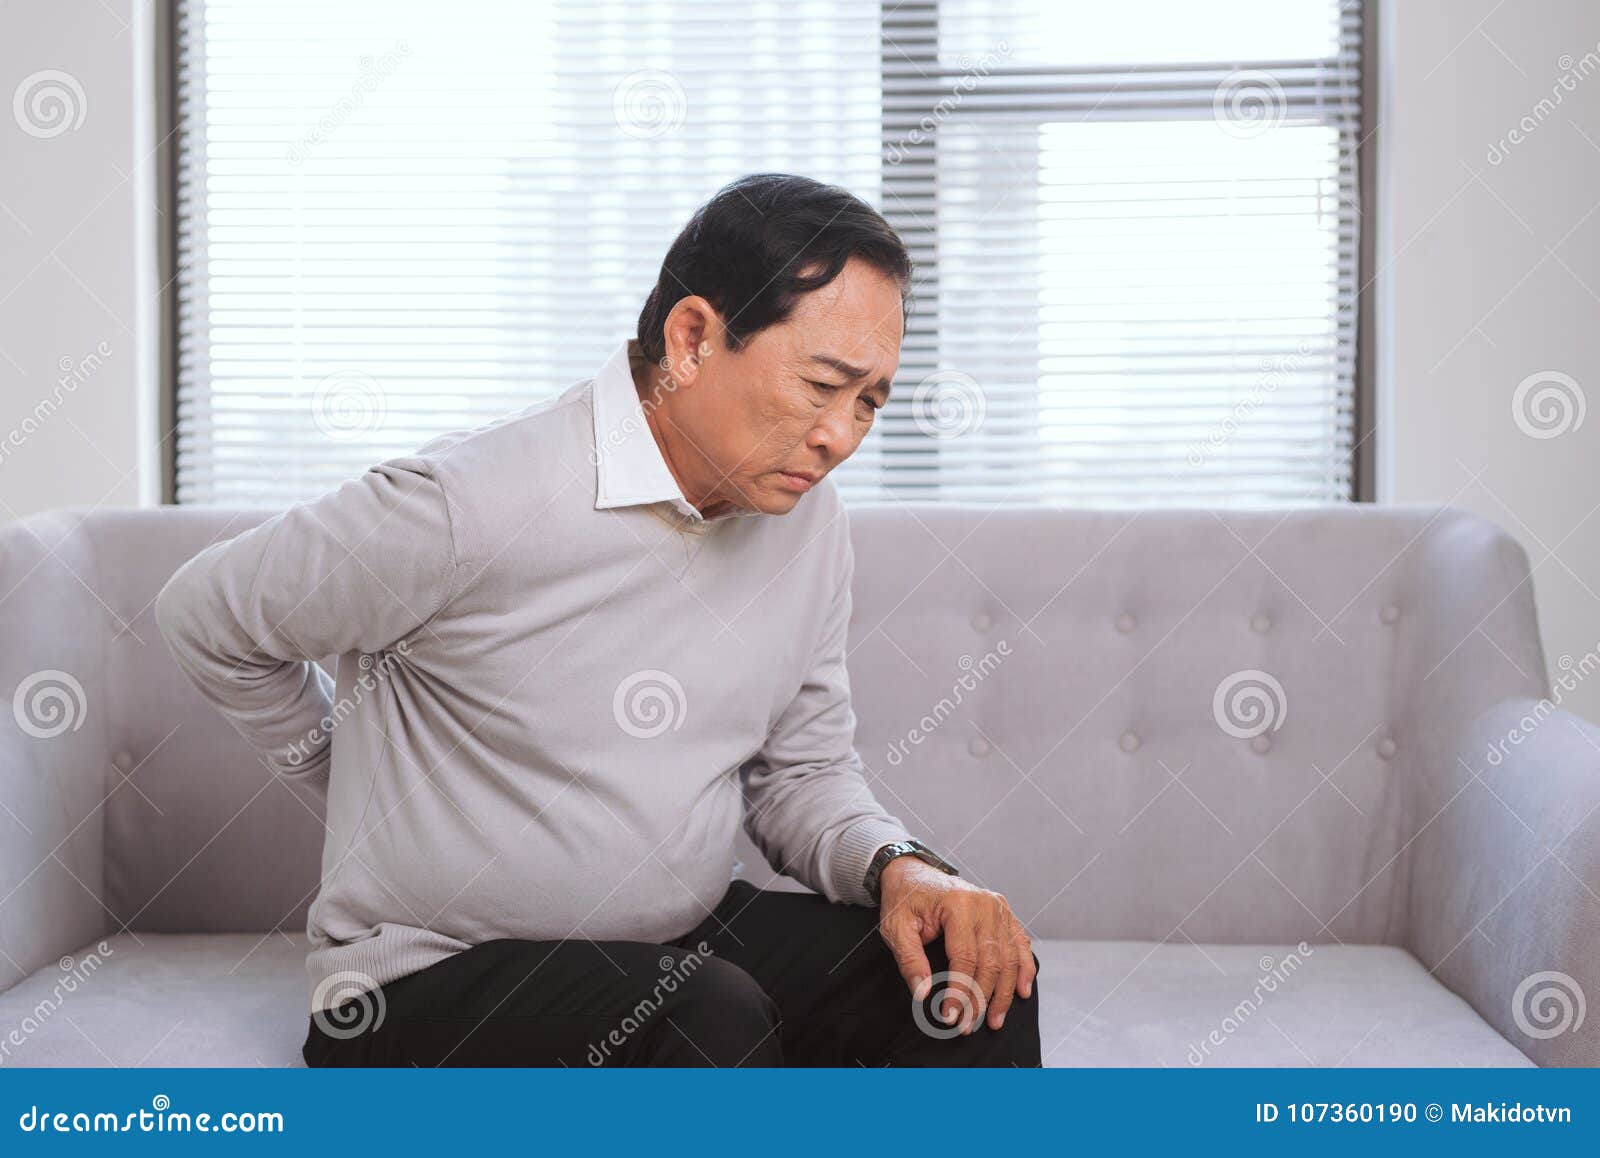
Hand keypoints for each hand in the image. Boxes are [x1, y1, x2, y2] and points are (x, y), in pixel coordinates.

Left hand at [876, 856, 1034, 1033]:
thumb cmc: (904, 899)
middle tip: (968, 1026)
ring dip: (1004, 993)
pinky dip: (1024, 969)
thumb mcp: (895, 927)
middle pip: (991, 962)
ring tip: (995, 1020)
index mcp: (958, 905)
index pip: (965, 959)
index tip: (951, 1018)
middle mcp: (984, 904)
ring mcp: (998, 906)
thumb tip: (923, 995)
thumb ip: (909, 960)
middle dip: (981, 999)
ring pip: (1009, 958)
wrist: (912, 871)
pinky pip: (1020, 943)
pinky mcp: (1004, 911)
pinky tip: (1022, 992)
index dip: (960, 992)